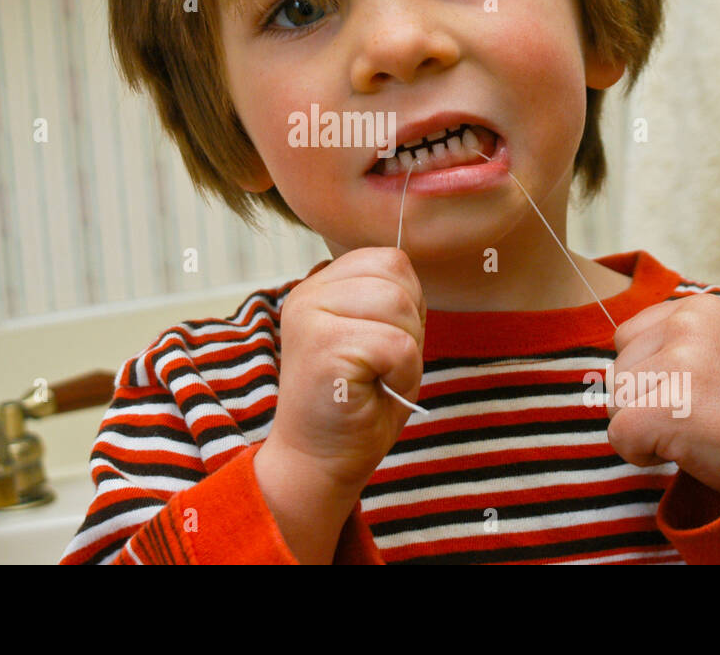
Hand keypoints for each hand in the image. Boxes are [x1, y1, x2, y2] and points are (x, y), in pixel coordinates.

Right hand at [266, 246, 426, 494]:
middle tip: (383, 363)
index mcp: (321, 285)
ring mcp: (311, 315)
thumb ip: (386, 295)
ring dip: (406, 348)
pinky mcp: (322, 345)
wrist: (318, 462)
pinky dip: (402, 372)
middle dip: (410, 323)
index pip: (389, 258)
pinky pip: (397, 344)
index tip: (386, 343)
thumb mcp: (375, 334)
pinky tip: (375, 390)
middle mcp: (309, 292)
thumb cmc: (356, 404)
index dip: (408, 300)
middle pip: (396, 273)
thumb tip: (406, 262)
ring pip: (398, 303)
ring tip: (378, 376)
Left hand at [603, 294, 719, 503]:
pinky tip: (684, 451)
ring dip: (644, 427)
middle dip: (644, 402)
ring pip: (615, 400)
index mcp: (700, 307)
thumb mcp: (715, 354)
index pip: (627, 338)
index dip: (649, 376)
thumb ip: (668, 345)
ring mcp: (683, 362)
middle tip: (698, 416)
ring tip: (695, 429)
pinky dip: (640, 453)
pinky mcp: (671, 406)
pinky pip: (619, 434)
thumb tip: (609, 367)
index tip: (693, 391)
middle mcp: (690, 324)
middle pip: (617, 369)